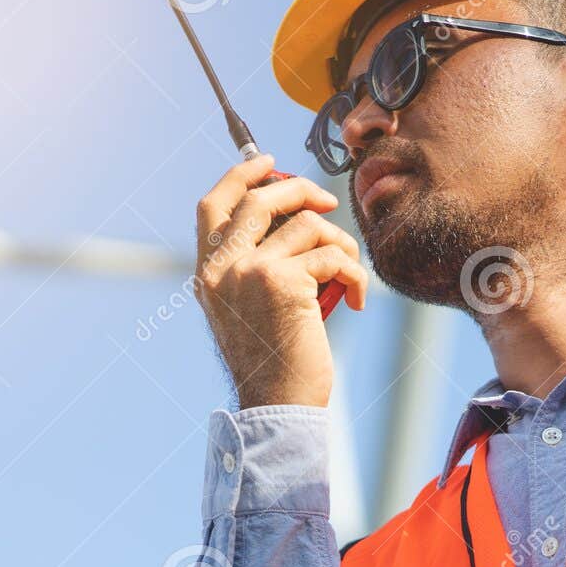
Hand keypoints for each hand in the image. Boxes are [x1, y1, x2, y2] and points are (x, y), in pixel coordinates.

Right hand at [194, 154, 368, 409]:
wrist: (277, 403)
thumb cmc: (273, 361)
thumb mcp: (250, 307)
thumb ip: (256, 264)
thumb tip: (294, 217)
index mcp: (209, 273)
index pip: (214, 205)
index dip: (241, 176)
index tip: (269, 163)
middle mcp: (222, 269)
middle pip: (261, 200)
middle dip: (302, 191)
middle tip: (329, 204)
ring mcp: (250, 273)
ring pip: (307, 226)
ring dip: (340, 245)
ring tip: (348, 273)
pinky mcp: (284, 283)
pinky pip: (331, 256)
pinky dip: (354, 273)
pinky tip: (357, 298)